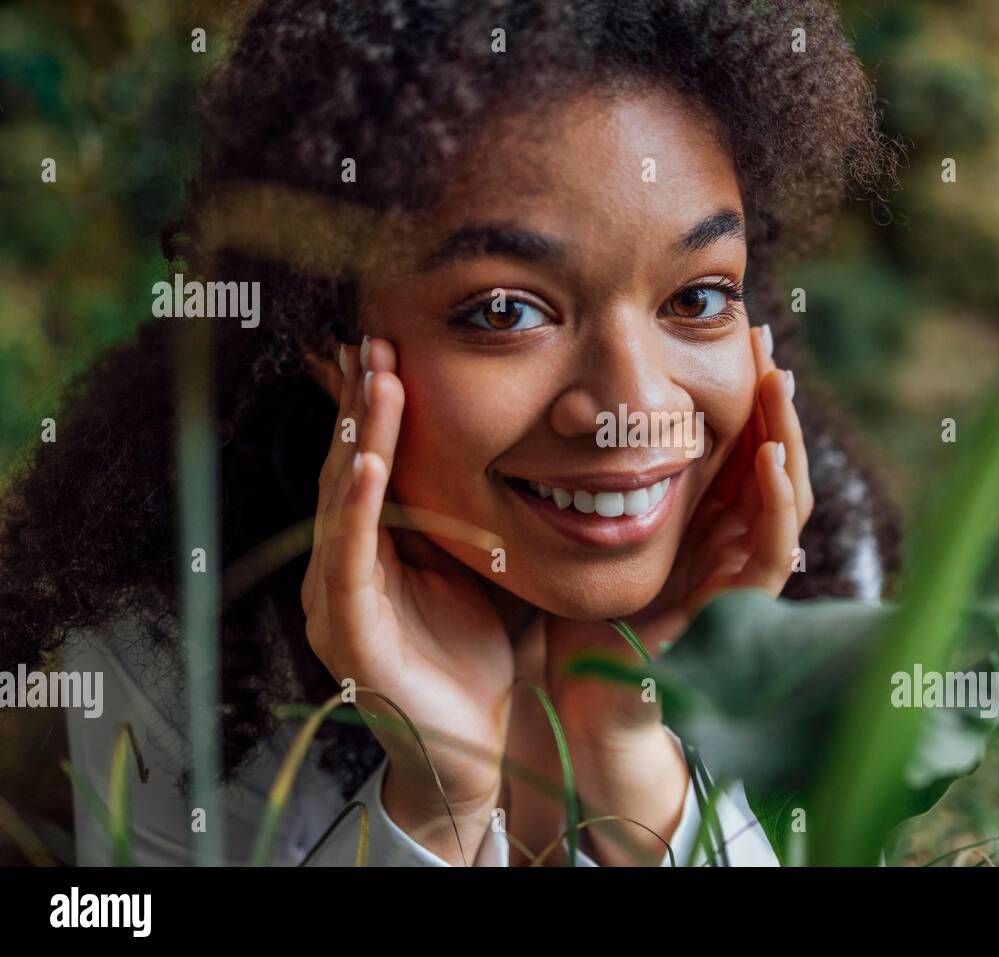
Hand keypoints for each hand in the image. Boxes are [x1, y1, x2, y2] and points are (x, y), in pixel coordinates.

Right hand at [300, 336, 514, 862]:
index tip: (385, 349)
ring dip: (362, 439)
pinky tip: (368, 464)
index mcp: (370, 551)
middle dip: (363, 407)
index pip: (367, 465)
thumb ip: (460, 511)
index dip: (374, 409)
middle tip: (374, 342)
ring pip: (343, 504)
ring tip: (376, 382)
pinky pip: (351, 559)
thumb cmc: (473, 652)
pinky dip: (357, 508)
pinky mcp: (351, 634)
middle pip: (348, 471)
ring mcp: (339, 601)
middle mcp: (342, 568)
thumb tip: (492, 444)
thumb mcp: (471, 566)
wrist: (477, 743)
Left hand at [545, 323, 813, 740]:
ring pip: (785, 498)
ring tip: (776, 383)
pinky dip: (773, 503)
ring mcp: (740, 575)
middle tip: (764, 345)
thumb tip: (598, 399)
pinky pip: (770, 553)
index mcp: (712, 519)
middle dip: (772, 402)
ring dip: (783, 438)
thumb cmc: (592, 606)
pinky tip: (767, 457)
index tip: (746, 335)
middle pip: (773, 461)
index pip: (747, 446)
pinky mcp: (737, 609)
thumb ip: (619, 474)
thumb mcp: (606, 519)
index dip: (751, 393)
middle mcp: (734, 541)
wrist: (590, 685)